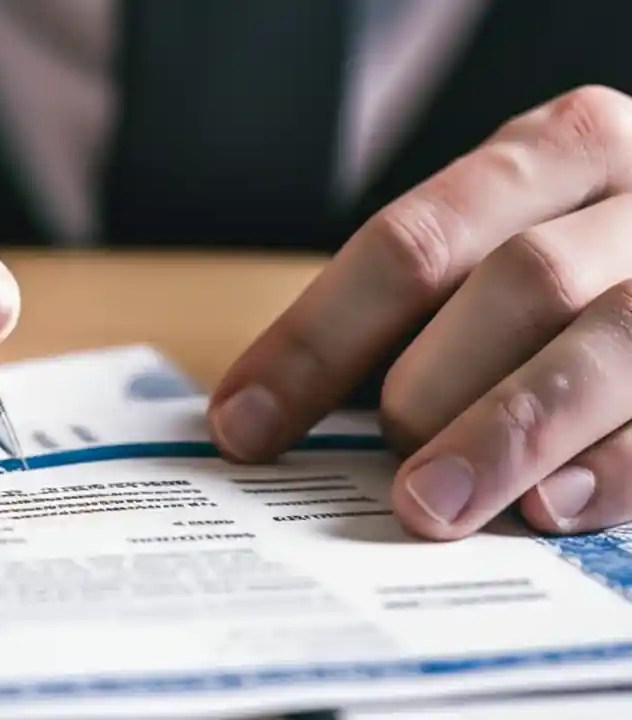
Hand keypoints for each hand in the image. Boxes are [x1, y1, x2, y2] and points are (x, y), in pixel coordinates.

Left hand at [209, 85, 631, 539]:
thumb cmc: (589, 259)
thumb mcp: (513, 238)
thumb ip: (429, 307)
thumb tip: (276, 417)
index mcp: (557, 151)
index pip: (412, 243)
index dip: (316, 340)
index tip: (243, 424)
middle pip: (521, 282)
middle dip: (433, 387)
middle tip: (385, 473)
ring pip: (612, 337)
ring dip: (511, 430)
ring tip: (432, 504)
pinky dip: (614, 466)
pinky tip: (550, 508)